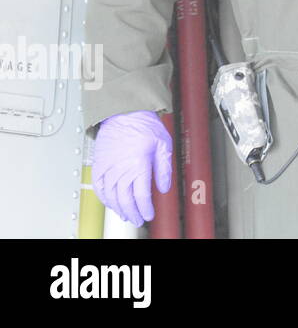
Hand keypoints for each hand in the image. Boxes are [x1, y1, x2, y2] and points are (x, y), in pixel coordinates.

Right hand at [92, 110, 172, 226]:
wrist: (124, 112)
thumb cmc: (144, 124)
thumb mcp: (163, 144)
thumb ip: (164, 168)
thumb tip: (164, 187)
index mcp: (138, 164)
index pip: (141, 195)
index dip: (145, 208)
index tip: (149, 214)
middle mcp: (121, 169)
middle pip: (125, 199)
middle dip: (132, 213)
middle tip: (138, 219)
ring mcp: (108, 168)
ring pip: (111, 196)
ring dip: (118, 209)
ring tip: (126, 215)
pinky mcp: (99, 165)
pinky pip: (99, 187)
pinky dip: (104, 198)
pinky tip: (110, 203)